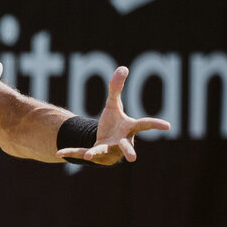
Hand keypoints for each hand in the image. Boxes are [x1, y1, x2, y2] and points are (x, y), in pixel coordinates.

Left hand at [56, 66, 170, 164]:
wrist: (102, 142)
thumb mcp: (113, 105)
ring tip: (90, 156)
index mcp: (129, 129)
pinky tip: (59, 153)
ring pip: (102, 151)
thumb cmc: (113, 124)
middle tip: (133, 158)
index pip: (144, 125)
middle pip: (127, 146)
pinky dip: (70, 152)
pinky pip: (81, 152)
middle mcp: (121, 142)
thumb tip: (123, 67)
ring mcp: (108, 150)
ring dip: (95, 153)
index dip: (156, 124)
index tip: (168, 126)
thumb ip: (116, 88)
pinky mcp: (94, 153)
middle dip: (129, 151)